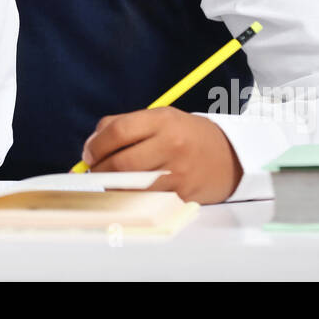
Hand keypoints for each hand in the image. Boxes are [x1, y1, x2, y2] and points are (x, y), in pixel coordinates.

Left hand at [81, 108, 242, 203]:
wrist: (229, 157)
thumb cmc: (186, 135)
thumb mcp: (160, 117)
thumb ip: (124, 125)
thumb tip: (91, 145)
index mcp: (163, 120)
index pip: (118, 131)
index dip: (96, 144)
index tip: (88, 152)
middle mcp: (171, 145)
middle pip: (121, 163)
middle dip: (99, 169)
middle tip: (94, 170)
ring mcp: (178, 173)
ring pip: (130, 186)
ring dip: (110, 187)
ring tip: (108, 180)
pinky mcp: (181, 195)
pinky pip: (144, 200)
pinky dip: (129, 197)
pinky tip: (127, 191)